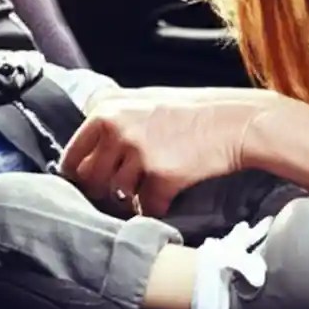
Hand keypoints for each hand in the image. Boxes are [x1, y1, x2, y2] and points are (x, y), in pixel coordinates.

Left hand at [60, 87, 282, 215]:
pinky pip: (146, 207)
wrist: (235, 122)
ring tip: (150, 187)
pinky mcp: (160, 176)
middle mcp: (117, 130)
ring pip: (117, 196)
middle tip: (123, 190)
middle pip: (90, 181)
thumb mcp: (144, 102)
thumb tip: (87, 154)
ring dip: (132, 199)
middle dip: (105, 191)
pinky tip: (169, 193)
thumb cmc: (192, 111)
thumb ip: (114, 121)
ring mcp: (138, 153)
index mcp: (107, 111)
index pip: (72, 155)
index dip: (78, 174)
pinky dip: (157, 206)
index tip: (87, 183)